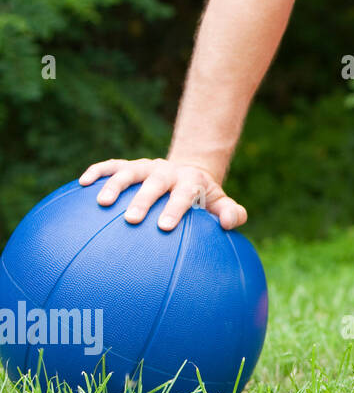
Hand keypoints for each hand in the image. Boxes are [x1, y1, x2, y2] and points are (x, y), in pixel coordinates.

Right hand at [78, 158, 247, 230]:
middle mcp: (166, 171)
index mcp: (190, 181)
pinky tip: (82, 183)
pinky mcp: (128, 165)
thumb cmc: (202, 197)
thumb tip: (229, 223)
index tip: (165, 227)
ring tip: (102, 203)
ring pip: (128, 171)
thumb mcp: (220, 203)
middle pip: (153, 183)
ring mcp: (145, 167)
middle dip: (142, 200)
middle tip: (132, 219)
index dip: (175, 208)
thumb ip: (231, 213)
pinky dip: (97, 171)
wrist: (188, 172)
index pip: (183, 194)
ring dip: (115, 185)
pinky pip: (110, 165)